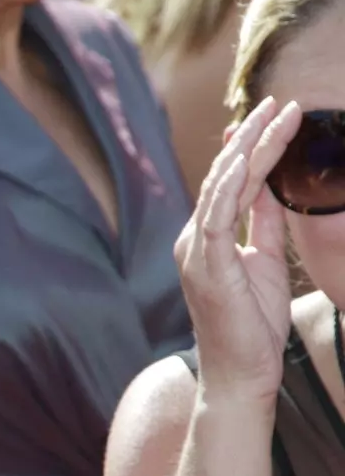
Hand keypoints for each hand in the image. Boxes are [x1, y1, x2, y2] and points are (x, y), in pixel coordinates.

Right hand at [172, 96, 301, 402]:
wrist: (241, 372)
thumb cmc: (252, 326)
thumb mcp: (267, 263)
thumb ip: (265, 226)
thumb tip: (273, 190)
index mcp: (209, 239)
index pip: (231, 183)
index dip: (252, 147)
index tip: (275, 115)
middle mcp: (196, 240)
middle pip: (224, 177)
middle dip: (253, 137)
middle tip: (280, 103)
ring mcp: (196, 252)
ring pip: (220, 189)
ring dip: (248, 150)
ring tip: (275, 117)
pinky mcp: (205, 265)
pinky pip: (216, 217)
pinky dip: (229, 186)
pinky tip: (246, 160)